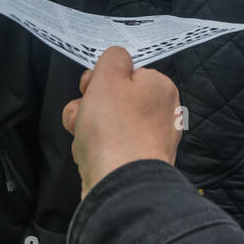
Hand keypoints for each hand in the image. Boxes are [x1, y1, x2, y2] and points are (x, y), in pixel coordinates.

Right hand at [61, 46, 181, 198]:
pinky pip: (109, 148)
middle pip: (114, 99)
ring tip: (82, 138)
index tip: (88, 88)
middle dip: (89, 105)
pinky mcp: (136, 165)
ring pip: (107, 124)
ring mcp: (150, 143)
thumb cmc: (114, 126)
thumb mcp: (109, 77)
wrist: (120, 185)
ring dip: (86, 128)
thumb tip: (119, 58)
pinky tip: (87, 156)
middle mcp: (161, 114)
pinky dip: (94, 150)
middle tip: (82, 115)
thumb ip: (113, 58)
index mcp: (160, 88)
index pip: (126, 74)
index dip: (102, 79)